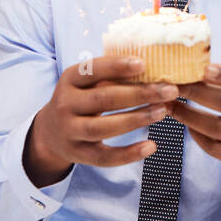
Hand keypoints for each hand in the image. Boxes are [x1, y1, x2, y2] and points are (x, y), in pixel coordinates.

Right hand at [25, 56, 176, 186]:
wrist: (51, 132)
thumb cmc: (81, 99)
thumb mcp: (86, 82)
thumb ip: (111, 75)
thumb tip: (153, 66)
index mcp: (69, 79)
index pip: (92, 70)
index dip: (117, 67)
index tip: (143, 64)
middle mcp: (66, 104)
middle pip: (103, 99)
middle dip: (139, 94)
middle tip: (169, 90)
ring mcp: (70, 131)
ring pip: (103, 127)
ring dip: (136, 119)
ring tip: (162, 111)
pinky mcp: (78, 154)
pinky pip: (104, 157)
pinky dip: (128, 154)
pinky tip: (151, 146)